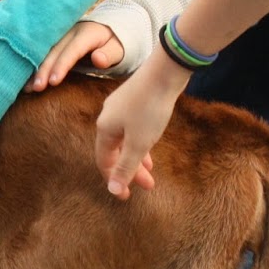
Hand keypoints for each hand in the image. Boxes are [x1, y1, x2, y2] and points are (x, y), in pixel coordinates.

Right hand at [28, 20, 124, 91]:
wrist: (107, 30)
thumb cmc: (114, 45)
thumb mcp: (118, 49)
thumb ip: (109, 55)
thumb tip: (97, 60)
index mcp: (87, 33)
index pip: (73, 49)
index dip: (62, 65)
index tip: (53, 81)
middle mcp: (70, 32)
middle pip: (55, 51)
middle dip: (44, 69)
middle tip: (37, 88)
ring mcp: (61, 36)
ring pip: (45, 52)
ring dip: (35, 70)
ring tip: (27, 88)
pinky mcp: (55, 42)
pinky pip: (43, 54)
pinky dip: (34, 67)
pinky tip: (26, 81)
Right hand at [93, 55, 185, 198]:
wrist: (165, 71)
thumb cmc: (150, 108)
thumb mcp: (139, 143)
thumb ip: (126, 167)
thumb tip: (112, 190)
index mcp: (103, 129)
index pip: (104, 162)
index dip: (114, 180)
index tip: (126, 196)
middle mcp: (107, 118)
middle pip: (115, 152)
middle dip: (130, 171)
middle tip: (147, 186)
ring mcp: (119, 109)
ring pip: (124, 141)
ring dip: (137, 157)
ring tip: (151, 171)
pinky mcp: (133, 101)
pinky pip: (131, 130)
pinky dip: (139, 142)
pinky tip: (150, 146)